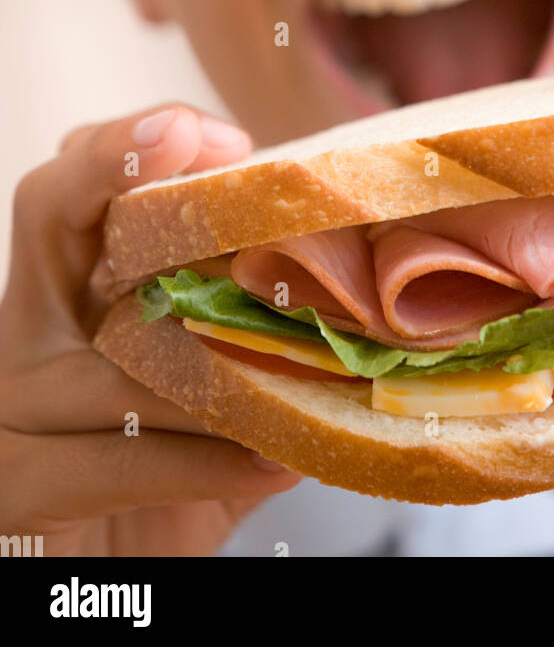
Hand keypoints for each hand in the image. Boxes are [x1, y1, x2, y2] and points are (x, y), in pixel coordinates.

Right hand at [0, 105, 301, 556]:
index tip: (219, 138)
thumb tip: (353, 297)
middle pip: (48, 210)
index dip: (133, 146)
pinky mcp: (13, 486)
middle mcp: (27, 328)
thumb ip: (250, 341)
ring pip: (106, 350)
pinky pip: (113, 459)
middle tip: (213, 147)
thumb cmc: (164, 478)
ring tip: (308, 358)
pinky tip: (270, 460)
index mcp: (70, 290)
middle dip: (119, 163)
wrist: (100, 581)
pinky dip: (200, 459)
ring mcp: (9, 405)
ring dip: (214, 358)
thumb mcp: (206, 395)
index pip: (77, 186)